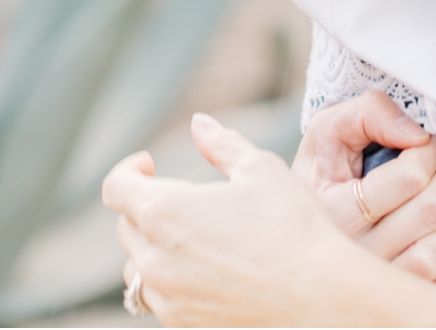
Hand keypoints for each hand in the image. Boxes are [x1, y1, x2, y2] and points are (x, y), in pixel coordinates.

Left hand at [104, 125, 363, 326]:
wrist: (319, 297)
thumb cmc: (292, 226)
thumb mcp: (259, 167)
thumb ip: (221, 143)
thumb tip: (199, 125)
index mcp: (164, 212)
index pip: (115, 188)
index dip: (129, 169)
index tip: (151, 163)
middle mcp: (154, 260)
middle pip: (125, 226)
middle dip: (145, 204)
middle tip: (184, 195)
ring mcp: (167, 298)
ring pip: (137, 268)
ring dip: (151, 246)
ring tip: (190, 233)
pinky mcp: (184, 324)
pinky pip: (158, 297)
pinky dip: (168, 278)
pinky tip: (206, 266)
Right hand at [291, 92, 435, 288]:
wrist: (292, 222)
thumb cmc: (320, 168)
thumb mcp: (328, 129)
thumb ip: (368, 113)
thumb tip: (418, 134)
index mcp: (332, 207)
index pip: (408, 178)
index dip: (432, 151)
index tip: (435, 137)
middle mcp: (349, 252)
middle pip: (428, 213)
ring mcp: (368, 281)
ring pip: (433, 252)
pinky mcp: (385, 301)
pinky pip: (430, 289)